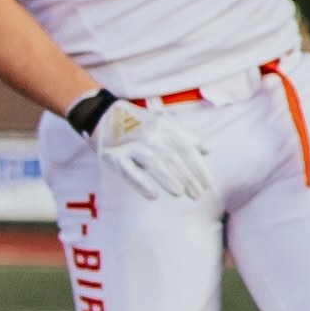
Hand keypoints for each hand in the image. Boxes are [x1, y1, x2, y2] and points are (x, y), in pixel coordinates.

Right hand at [93, 99, 214, 204]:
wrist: (102, 114)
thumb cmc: (137, 123)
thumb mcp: (162, 124)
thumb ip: (184, 137)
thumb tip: (207, 151)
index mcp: (163, 128)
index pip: (186, 149)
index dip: (199, 168)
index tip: (207, 184)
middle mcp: (150, 136)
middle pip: (173, 158)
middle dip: (188, 177)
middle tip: (197, 194)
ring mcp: (132, 146)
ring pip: (154, 162)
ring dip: (169, 179)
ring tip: (180, 193)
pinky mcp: (114, 156)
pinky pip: (130, 171)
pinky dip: (142, 183)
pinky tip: (153, 196)